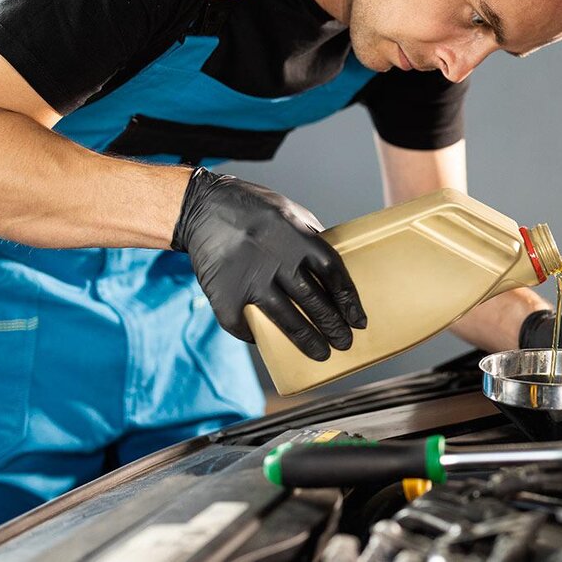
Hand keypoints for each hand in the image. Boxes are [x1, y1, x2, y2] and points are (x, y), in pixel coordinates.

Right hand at [171, 167, 365, 360]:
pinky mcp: (225, 295)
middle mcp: (278, 260)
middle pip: (314, 302)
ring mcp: (250, 279)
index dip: (349, 301)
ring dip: (307, 340)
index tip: (359, 321)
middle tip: (344, 343)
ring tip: (321, 353)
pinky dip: (258, 337)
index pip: (333, 275)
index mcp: (298, 237)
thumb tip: (331, 270)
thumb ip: (311, 238)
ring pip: (286, 320)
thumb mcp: (290, 213)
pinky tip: (271, 344)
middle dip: (332, 326)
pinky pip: (246, 326)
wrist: (202, 208)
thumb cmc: (254, 209)